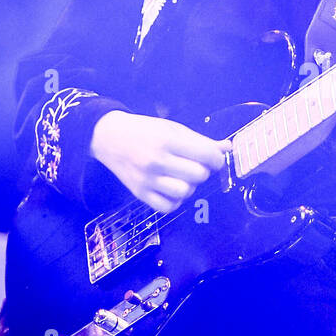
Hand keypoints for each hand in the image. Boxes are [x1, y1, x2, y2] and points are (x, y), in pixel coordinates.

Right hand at [90, 111, 230, 213]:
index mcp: (167, 140)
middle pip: (198, 175)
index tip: (213, 158)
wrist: (108, 137)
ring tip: (183, 177)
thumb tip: (227, 148)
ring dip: (190, 186)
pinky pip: (168, 207)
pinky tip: (172, 189)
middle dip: (203, 171)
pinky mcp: (139, 194)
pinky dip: (175, 200)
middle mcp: (157, 161)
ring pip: (185, 193)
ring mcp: (147, 180)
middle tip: (195, 165)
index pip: (206, 155)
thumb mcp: (172, 129)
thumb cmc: (144, 130)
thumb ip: (200, 140)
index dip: (217, 158)